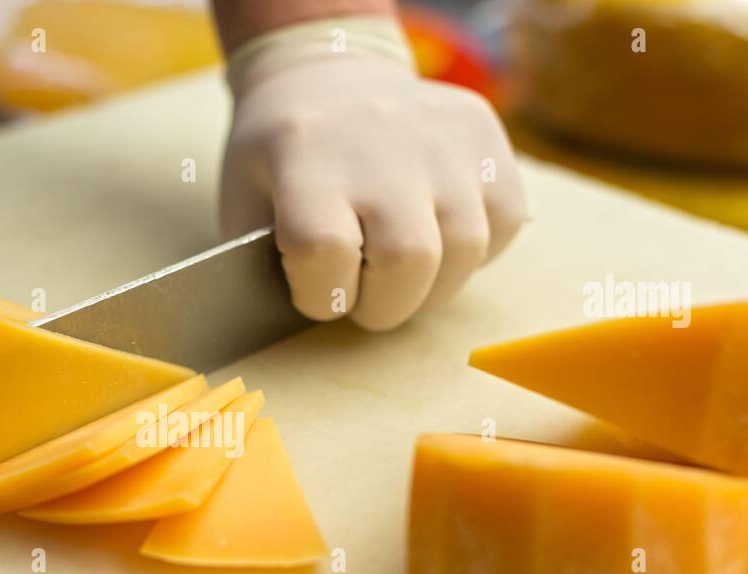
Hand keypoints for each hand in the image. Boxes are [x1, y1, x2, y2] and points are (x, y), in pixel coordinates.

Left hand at [220, 22, 529, 330]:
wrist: (327, 74)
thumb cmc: (280, 161)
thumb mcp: (244, 203)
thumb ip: (263, 267)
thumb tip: (305, 325)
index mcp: (305, 158)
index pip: (324, 250)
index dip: (321, 294)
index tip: (315, 292)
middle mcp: (380, 142)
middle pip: (408, 258)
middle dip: (385, 307)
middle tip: (366, 301)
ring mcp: (441, 136)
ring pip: (464, 249)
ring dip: (431, 289)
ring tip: (401, 278)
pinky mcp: (484, 135)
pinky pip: (503, 222)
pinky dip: (474, 253)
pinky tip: (437, 239)